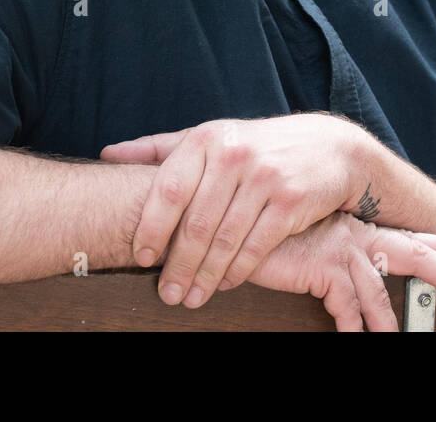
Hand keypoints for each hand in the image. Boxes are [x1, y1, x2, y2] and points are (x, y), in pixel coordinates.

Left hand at [99, 114, 372, 307]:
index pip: (169, 188)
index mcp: (207, 139)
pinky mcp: (291, 201)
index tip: (138, 257)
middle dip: (177, 265)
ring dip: (205, 276)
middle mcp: (234, 155)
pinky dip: (237, 271)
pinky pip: (256, 246)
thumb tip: (106, 153)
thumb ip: (159, 149)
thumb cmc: (256, 146)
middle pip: (196, 222)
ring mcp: (265, 178)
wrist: (328, 147)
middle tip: (167, 294)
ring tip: (192, 298)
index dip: (150, 227)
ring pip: (225, 239)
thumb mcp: (210, 138)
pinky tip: (223, 284)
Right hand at [245, 211, 435, 331]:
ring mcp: (342, 251)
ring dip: (396, 323)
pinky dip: (354, 330)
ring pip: (384, 292)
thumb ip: (319, 250)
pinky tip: (357, 340)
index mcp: (356, 228)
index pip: (409, 235)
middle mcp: (356, 236)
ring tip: (403, 343)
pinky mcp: (323, 268)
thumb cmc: (266, 223)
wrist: (238, 209)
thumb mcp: (301, 238)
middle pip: (417, 254)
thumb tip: (333, 270)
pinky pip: (347, 310)